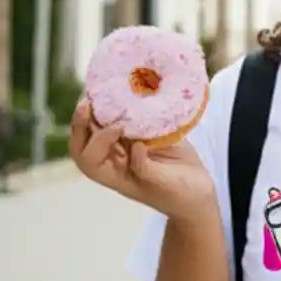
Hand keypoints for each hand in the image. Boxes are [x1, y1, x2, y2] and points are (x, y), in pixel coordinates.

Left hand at [69, 99, 215, 220]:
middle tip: (87, 99)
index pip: (90, 158)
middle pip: (84, 139)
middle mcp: (113, 158)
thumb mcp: (165, 185)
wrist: (198, 191)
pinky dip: (121, 102)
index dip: (98, 140)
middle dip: (81, 121)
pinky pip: (124, 115)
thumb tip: (134, 147)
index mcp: (114, 175)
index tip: (119, 127)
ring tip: (100, 86)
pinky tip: (125, 86)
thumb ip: (146, 169)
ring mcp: (125, 144)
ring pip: (99, 124)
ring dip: (96, 106)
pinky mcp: (140, 132)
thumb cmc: (180, 195)